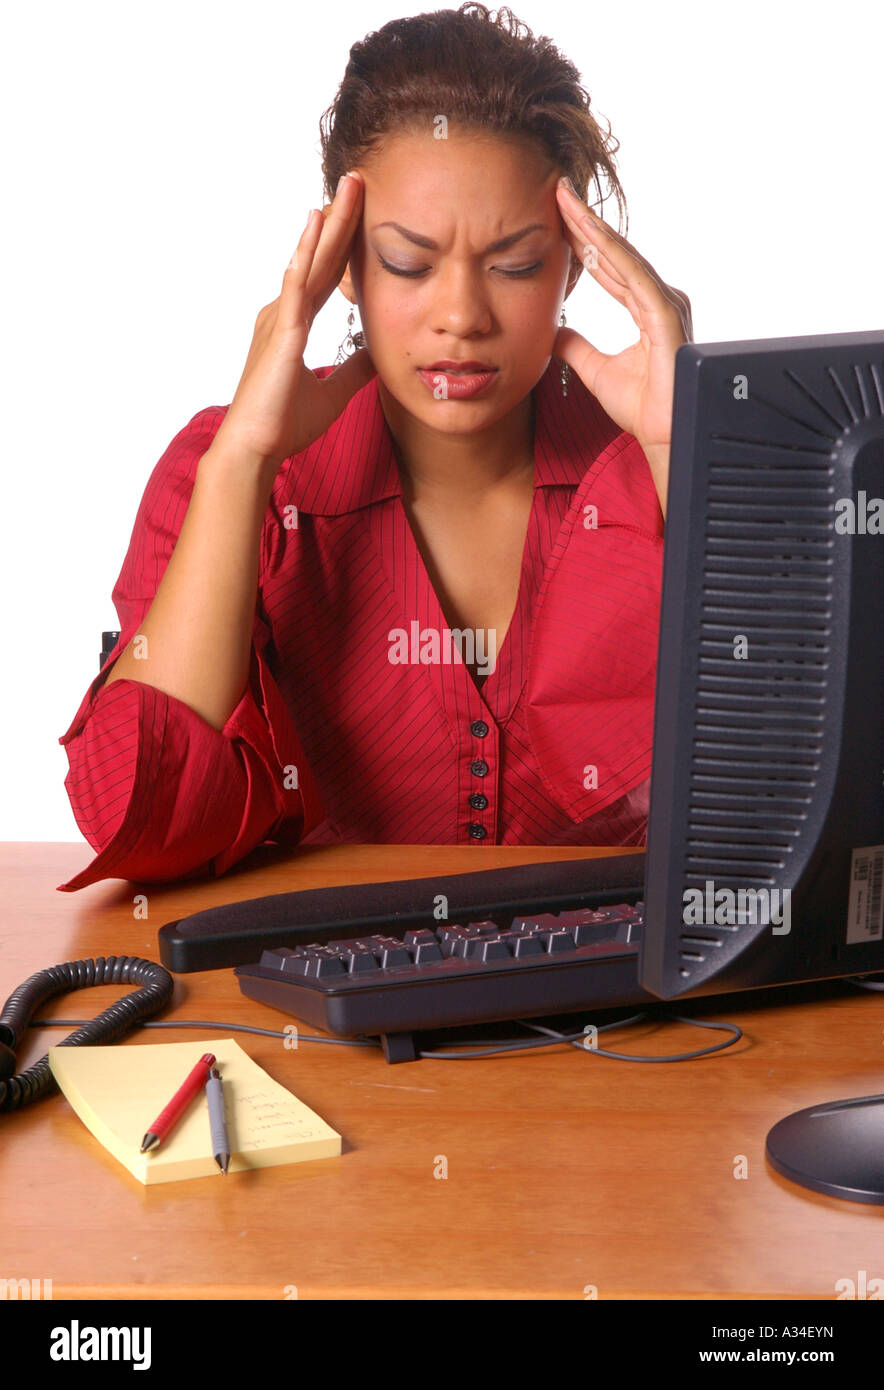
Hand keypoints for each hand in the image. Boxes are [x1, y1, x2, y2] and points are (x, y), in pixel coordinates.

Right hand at [212, 171, 375, 468]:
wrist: (255, 449)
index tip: (362, 213)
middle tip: (359, 180)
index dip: (345, 244)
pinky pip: (297, 284)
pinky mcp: (281, 331)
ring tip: (347, 187)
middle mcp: (284, 313)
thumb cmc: (284, 424)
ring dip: (329, 223)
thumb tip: (376, 353)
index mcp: (294, 324)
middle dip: (340, 219)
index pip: (327, 276)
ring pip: (310, 260)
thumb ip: (353, 370)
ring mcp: (281, 318)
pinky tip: (316, 222)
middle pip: (320, 258)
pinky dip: (307, 252)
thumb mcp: (334, 393)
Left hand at [554, 178, 691, 518]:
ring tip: (566, 200)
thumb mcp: (595, 372)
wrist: (665, 437)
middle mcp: (658, 299)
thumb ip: (577, 348)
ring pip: (622, 257)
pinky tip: (590, 233)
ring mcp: (664, 304)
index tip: (556, 213)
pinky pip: (633, 276)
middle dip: (585, 221)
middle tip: (557, 189)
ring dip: (594, 228)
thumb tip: (554, 332)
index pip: (607, 267)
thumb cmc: (643, 409)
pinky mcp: (665, 315)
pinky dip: (611, 253)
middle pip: (614, 253)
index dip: (580, 240)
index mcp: (645, 309)